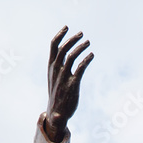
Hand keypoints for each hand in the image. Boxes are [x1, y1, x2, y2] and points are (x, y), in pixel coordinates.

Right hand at [45, 26, 93, 142]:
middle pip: (63, 49)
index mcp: (51, 68)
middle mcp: (57, 71)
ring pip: (71, 56)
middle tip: (82, 34)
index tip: (67, 27)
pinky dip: (87, 60)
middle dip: (72, 39)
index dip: (60, 35)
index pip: (53, 47)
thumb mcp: (53, 79)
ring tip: (88, 42)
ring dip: (81, 47)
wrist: (56, 115)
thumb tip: (61, 57)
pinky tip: (92, 55)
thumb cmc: (56, 96)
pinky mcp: (73, 84)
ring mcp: (64, 77)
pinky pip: (80, 68)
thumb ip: (57, 67)